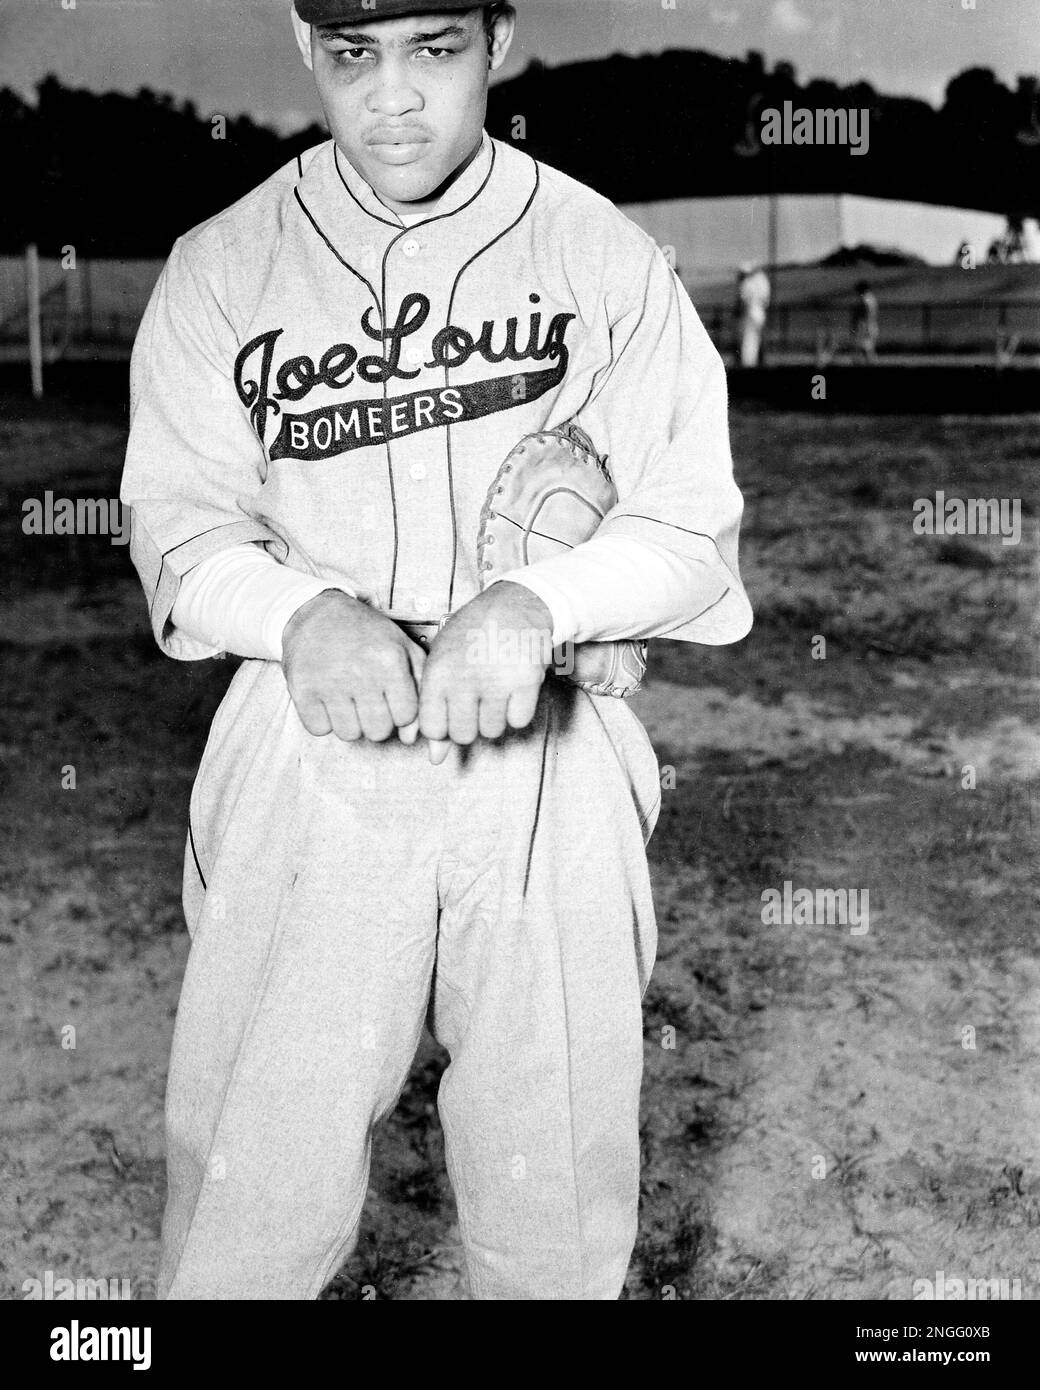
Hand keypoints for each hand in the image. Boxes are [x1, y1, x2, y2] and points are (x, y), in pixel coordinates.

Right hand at [282, 590, 425, 744]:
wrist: (316, 612)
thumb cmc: (366, 634)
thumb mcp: (403, 648)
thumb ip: (419, 690)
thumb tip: (410, 738)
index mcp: (390, 660)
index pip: (405, 716)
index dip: (399, 709)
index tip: (389, 694)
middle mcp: (360, 672)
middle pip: (378, 732)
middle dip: (375, 719)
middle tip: (366, 696)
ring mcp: (329, 683)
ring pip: (349, 735)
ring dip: (349, 721)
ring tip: (346, 696)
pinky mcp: (302, 690)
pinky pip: (319, 729)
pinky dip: (323, 719)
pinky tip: (326, 698)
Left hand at [419, 583, 553, 763]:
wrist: (513, 606)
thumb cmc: (471, 638)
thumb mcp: (442, 664)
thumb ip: (434, 711)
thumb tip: (435, 759)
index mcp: (437, 673)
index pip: (433, 728)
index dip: (442, 725)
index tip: (450, 710)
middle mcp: (465, 678)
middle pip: (463, 735)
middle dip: (470, 724)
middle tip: (476, 700)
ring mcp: (497, 680)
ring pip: (492, 730)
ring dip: (495, 717)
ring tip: (495, 690)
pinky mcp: (526, 680)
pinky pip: (519, 720)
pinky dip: (518, 710)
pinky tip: (513, 688)